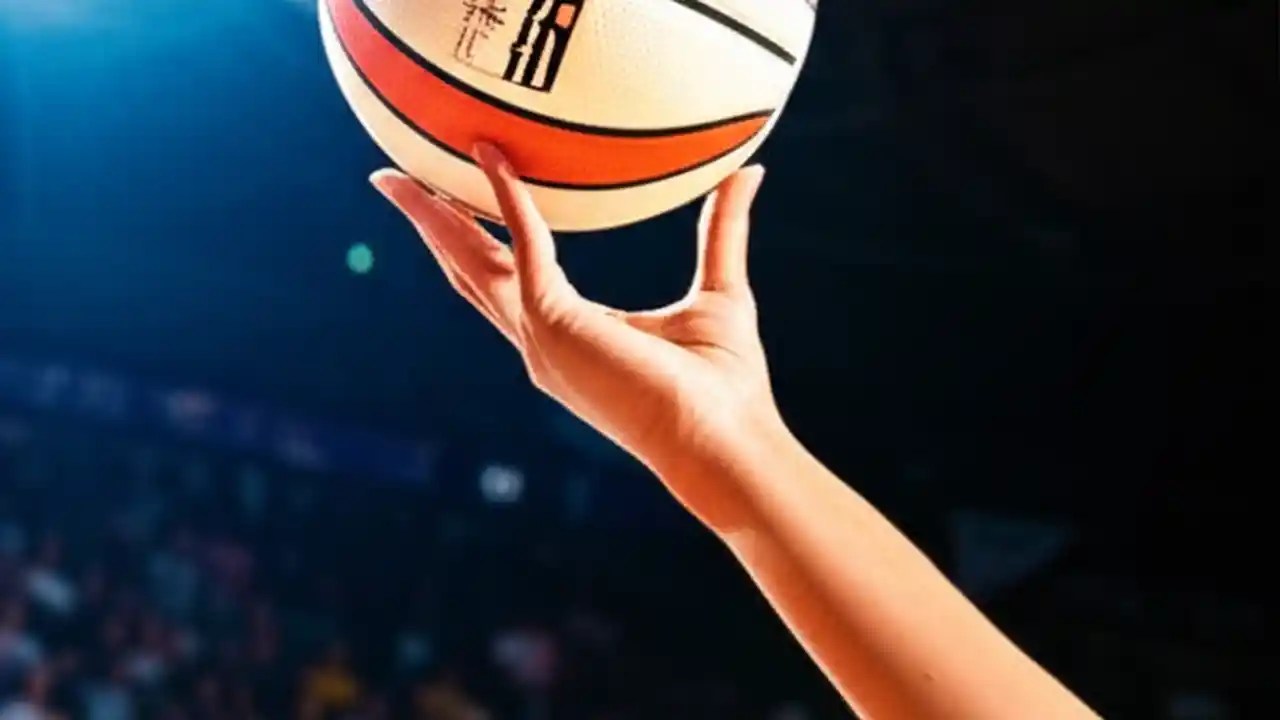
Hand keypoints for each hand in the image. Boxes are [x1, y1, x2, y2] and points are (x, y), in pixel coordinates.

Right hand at [371, 144, 784, 525]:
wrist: (726, 442)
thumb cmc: (726, 386)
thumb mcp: (720, 292)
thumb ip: (722, 230)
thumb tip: (747, 173)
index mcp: (569, 338)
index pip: (510, 278)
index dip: (480, 238)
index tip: (459, 197)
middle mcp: (541, 342)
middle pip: (469, 271)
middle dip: (430, 226)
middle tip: (392, 180)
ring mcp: (541, 338)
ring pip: (471, 264)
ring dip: (435, 216)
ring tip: (397, 178)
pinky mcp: (555, 326)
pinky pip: (524, 248)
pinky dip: (509, 201)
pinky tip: (495, 158)